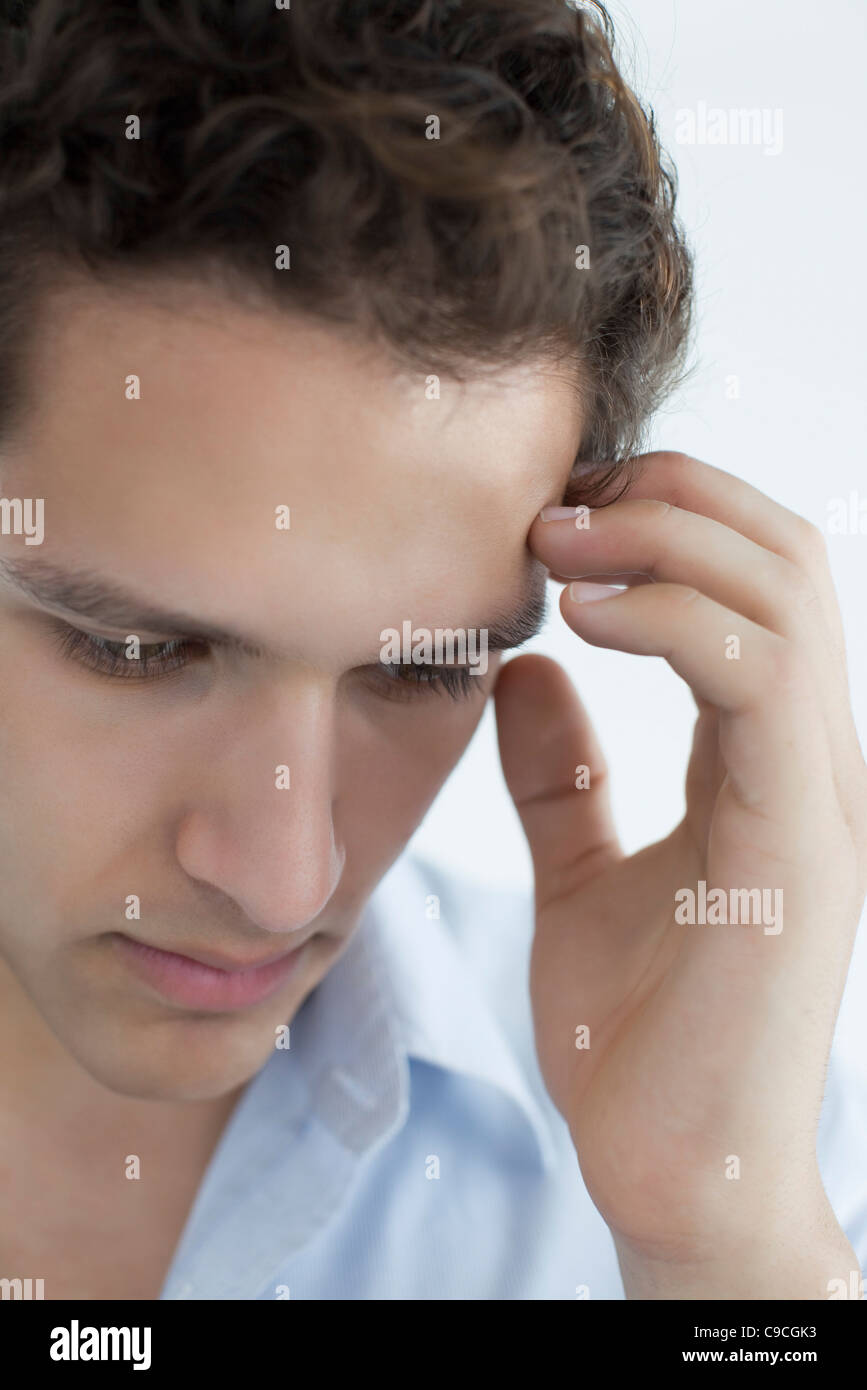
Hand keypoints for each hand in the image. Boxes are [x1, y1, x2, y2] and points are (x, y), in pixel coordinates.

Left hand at [494, 452, 866, 1296]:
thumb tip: (526, 673)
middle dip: (671, 498)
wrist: (670, 1170)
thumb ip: (563, 778)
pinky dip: (675, 617)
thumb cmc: (635, 1036)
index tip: (550, 518)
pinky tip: (582, 616)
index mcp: (763, 761)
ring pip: (786, 595)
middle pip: (785, 556)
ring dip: (667, 538)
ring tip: (554, 541)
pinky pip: (761, 679)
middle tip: (551, 506)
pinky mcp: (797, 845)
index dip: (661, 521)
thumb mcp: (579, 875)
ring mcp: (817, 798)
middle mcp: (809, 762)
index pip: (751, 585)